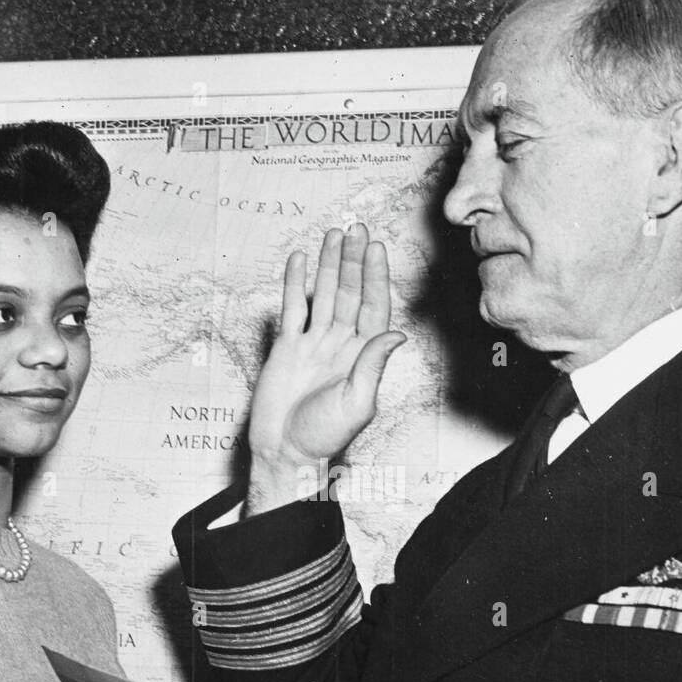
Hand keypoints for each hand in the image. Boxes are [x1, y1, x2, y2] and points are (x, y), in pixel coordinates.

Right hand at [245, 224, 405, 514]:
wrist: (285, 452)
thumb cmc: (324, 435)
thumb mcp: (357, 402)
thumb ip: (373, 364)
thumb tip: (396, 333)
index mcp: (362, 356)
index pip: (373, 307)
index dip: (376, 277)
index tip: (376, 249)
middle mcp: (340, 345)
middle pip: (351, 294)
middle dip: (354, 261)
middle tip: (356, 229)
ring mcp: (313, 344)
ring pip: (324, 295)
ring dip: (330, 265)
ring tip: (334, 235)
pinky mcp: (287, 349)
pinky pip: (293, 309)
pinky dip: (295, 283)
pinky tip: (299, 260)